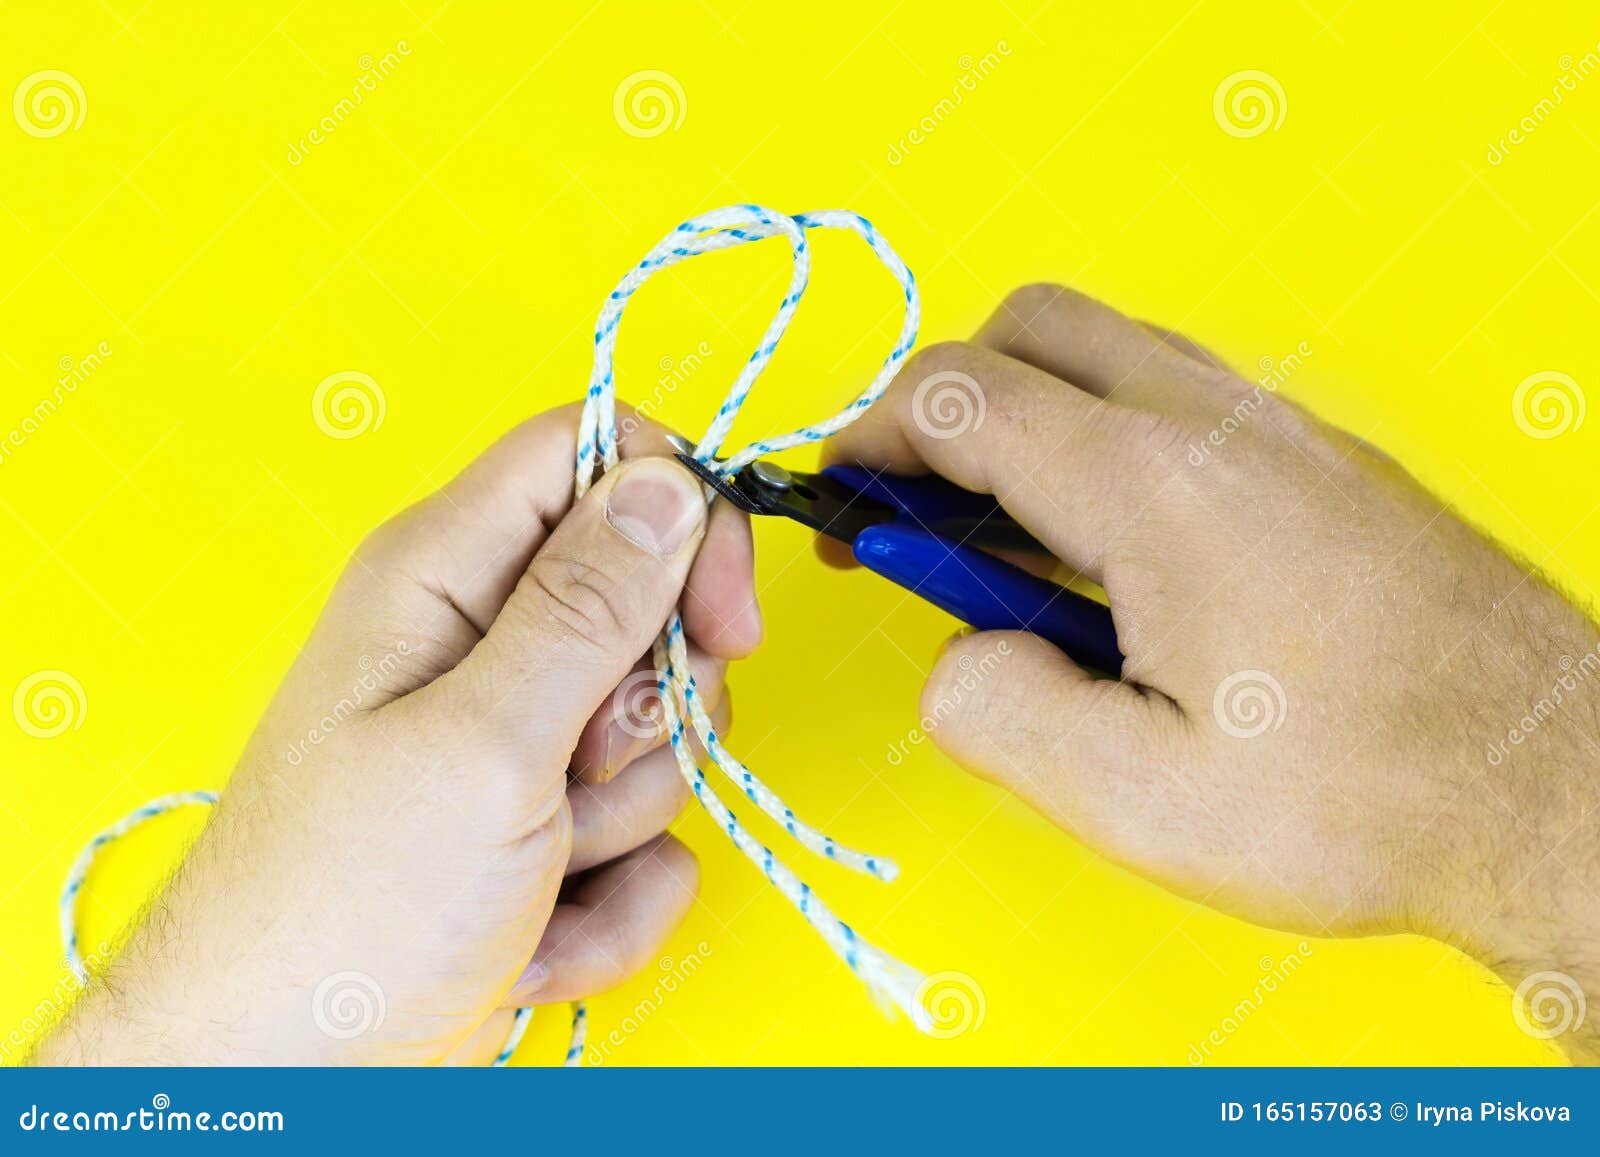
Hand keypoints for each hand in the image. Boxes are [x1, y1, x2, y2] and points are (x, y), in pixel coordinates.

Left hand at [36, 404, 757, 1064]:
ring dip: (621, 822)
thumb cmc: (342, 909)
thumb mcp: (485, 741)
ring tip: (527, 868)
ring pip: (662, 730)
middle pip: (650, 605)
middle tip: (577, 768)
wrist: (296, 1083)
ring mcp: (520, 744)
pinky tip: (532, 935)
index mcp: (444, 578)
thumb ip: (588, 605)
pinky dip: (611, 900)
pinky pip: (652, 838)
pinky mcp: (548, 832)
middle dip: (649, 706)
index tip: (723, 615)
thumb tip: (668, 482)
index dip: (679, 512)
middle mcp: (484, 644)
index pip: (590, 456)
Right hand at [825, 284, 1599, 1061]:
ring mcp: (1280, 433)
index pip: (960, 393)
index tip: (838, 502)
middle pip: (1030, 328)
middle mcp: (1215, 424)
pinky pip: (1177, 404)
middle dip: (940, 401)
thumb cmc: (1362, 803)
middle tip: (914, 513)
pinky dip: (1104, 446)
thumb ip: (995, 711)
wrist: (1557, 786)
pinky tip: (1116, 565)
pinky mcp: (1322, 464)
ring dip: (1026, 422)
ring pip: (1109, 355)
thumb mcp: (1136, 802)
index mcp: (1151, 487)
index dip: (869, 437)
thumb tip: (953, 657)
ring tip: (1011, 553)